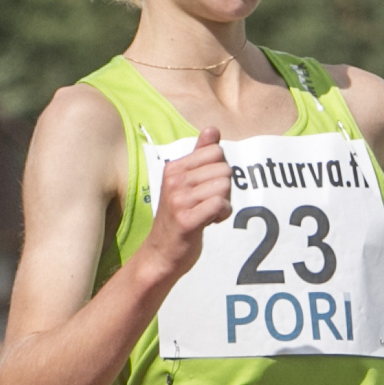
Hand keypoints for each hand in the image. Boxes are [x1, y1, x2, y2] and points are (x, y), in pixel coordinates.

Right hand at [139, 134, 230, 287]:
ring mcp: (179, 200)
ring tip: (206, 213)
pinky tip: (210, 221)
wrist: (160, 254)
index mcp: (174, 168)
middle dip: (223, 188)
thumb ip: (199, 155)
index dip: (219, 171)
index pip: (216, 152)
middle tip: (207, 203)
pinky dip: (222, 214)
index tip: (206, 188)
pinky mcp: (187, 219)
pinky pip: (220, 204)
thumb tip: (212, 129)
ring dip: (223, 203)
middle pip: (224, 169)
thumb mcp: (185, 183)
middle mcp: (174, 180)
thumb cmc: (177, 218)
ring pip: (224, 187)